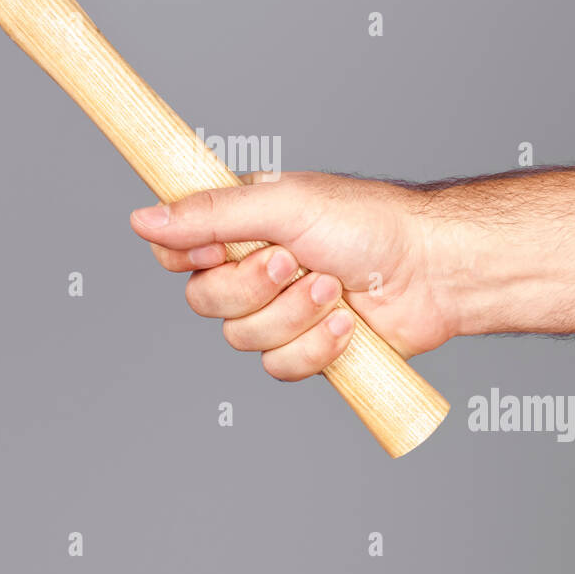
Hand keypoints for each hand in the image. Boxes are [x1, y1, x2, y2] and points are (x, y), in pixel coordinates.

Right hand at [129, 171, 458, 380]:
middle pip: (205, 301)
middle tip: (295, 262)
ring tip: (334, 288)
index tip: (218, 250)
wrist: (431, 270)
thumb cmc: (366, 223)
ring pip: (242, 338)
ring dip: (293, 315)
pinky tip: (346, 324)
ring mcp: (278, 312)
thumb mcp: (282, 206)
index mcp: (239, 227)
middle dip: (254, 288)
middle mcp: (252, 269)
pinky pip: (278, 367)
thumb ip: (210, 215)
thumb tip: (143, 218)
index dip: (190, 258)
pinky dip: (314, 347)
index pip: (176, 251)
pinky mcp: (305, 349)